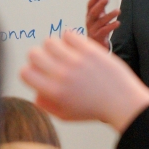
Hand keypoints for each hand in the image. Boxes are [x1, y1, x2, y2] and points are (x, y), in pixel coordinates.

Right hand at [20, 32, 148, 133]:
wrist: (123, 102)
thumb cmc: (95, 109)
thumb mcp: (66, 115)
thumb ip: (46, 104)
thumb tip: (35, 92)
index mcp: (53, 92)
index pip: (24, 72)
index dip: (31, 71)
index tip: (41, 72)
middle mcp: (62, 75)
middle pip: (33, 53)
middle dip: (40, 56)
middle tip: (53, 61)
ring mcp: (76, 61)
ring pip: (50, 41)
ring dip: (56, 46)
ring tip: (66, 53)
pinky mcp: (90, 50)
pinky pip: (69, 34)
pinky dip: (70, 38)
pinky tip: (77, 47)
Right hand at [86, 0, 119, 47]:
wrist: (96, 45)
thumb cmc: (97, 28)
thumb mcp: (98, 16)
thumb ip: (99, 4)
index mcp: (89, 16)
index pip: (89, 6)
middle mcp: (89, 22)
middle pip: (93, 12)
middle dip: (100, 5)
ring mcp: (93, 30)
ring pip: (100, 21)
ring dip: (109, 15)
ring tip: (118, 10)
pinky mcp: (98, 37)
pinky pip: (104, 31)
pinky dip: (111, 26)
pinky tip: (118, 23)